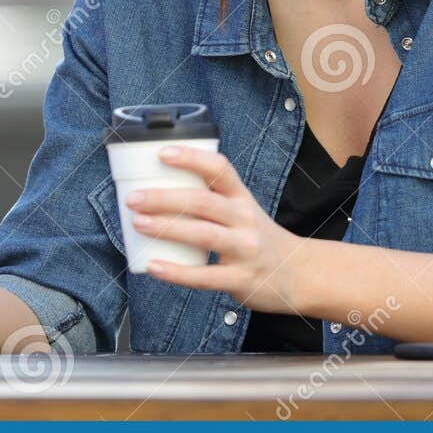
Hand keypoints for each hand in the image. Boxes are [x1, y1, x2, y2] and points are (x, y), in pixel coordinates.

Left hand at [124, 145, 307, 312]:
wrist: (298, 274)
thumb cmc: (256, 237)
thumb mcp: (242, 210)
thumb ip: (210, 199)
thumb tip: (155, 187)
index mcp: (242, 197)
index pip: (220, 169)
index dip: (191, 158)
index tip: (162, 153)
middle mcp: (245, 220)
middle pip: (203, 201)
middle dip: (164, 198)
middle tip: (133, 198)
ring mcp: (245, 249)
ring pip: (203, 234)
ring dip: (167, 228)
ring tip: (138, 223)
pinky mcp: (242, 279)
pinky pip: (206, 276)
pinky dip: (177, 272)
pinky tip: (153, 266)